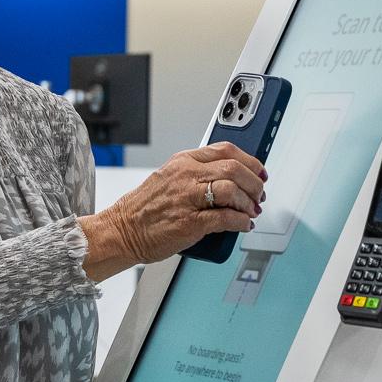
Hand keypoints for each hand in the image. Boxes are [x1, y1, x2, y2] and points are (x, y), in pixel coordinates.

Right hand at [81, 143, 265, 280]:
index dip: (250, 161)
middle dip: (254, 183)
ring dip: (248, 202)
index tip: (259, 172)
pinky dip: (241, 222)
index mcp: (183, 161)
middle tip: (259, 195)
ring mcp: (187, 198)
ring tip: (251, 210)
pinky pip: (225, 218)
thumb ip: (197, 174)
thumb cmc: (145, 208)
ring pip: (232, 189)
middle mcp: (186, 176)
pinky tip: (243, 224)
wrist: (122, 230)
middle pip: (234, 169)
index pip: (226, 150)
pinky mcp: (190, 222)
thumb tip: (231, 179)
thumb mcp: (170, 177)